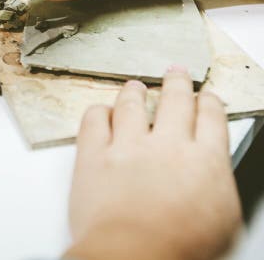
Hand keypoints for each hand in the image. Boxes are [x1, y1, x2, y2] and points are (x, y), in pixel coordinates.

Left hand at [67, 69, 241, 259]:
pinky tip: (100, 111)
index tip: (205, 97)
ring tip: (134, 86)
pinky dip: (98, 112)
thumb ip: (216, 188)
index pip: (211, 119)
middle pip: (174, 101)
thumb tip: (213, 181)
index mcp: (205, 161)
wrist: (135, 256)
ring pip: (130, 104)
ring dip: (133, 92)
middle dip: (176, 83)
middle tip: (175, 73)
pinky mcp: (93, 154)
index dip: (208, 103)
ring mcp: (127, 146)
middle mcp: (167, 145)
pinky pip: (93, 120)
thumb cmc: (179, 250)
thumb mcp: (222, 224)